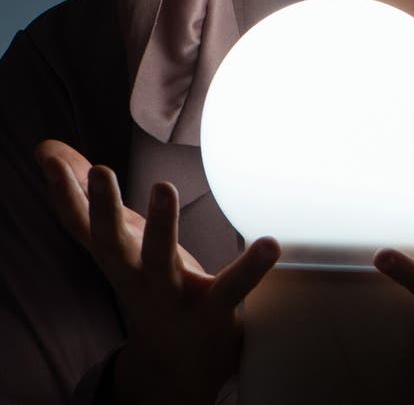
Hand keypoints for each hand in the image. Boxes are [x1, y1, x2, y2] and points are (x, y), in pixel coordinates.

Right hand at [35, 139, 279, 404]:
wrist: (177, 363)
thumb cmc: (148, 283)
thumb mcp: (118, 240)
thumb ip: (88, 198)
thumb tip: (47, 148)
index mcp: (115, 257)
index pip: (80, 225)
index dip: (64, 195)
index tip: (50, 163)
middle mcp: (135, 276)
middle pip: (110, 244)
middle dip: (103, 209)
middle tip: (101, 171)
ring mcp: (171, 295)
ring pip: (159, 262)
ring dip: (160, 227)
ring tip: (163, 187)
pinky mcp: (211, 311)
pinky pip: (231, 288)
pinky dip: (250, 267)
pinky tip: (269, 243)